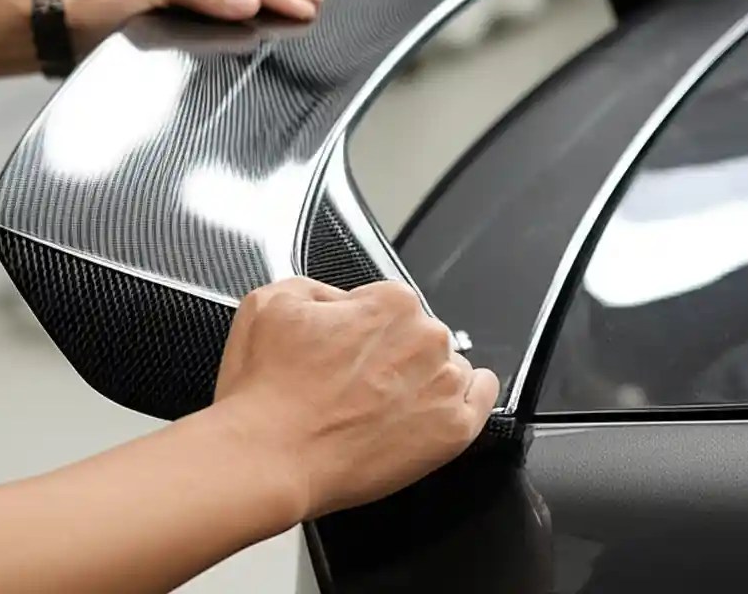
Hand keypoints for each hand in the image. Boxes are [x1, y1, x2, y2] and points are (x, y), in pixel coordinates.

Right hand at [212, 277, 499, 519]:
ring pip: (449, 368)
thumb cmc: (266, 391)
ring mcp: (444, 386)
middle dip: (392, 356)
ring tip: (383, 408)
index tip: (344, 351)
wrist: (269, 457)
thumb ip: (318, 288)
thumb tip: (339, 301)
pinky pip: (481, 401)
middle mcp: (426, 337)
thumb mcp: (271, 301)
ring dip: (425, 381)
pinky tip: (439, 408)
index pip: (388, 306)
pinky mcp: (453, 432)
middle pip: (421, 337)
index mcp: (390, 302)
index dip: (360, 329)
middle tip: (353, 386)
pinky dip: (466, 401)